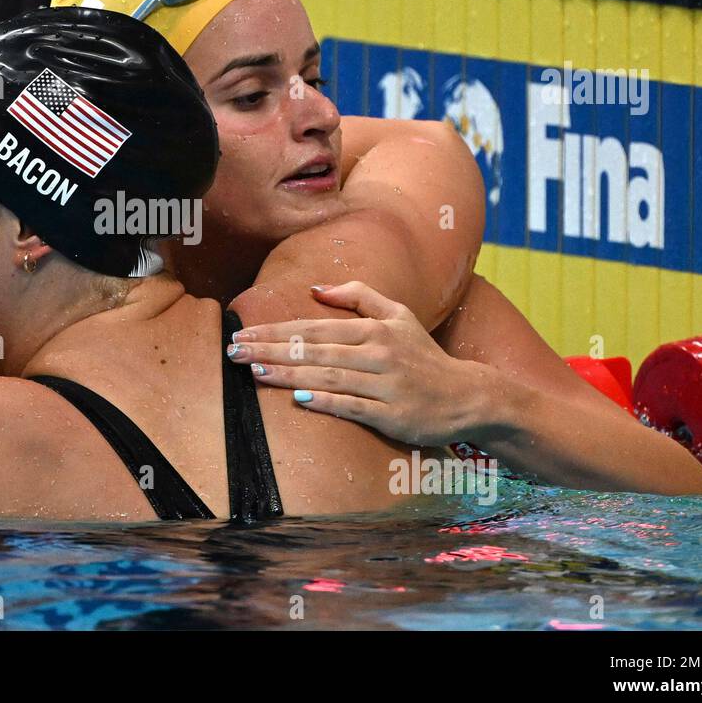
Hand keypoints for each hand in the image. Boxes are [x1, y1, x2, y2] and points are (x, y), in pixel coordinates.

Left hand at [227, 281, 485, 446]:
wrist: (467, 396)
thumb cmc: (423, 356)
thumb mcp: (398, 315)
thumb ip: (360, 296)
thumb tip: (317, 288)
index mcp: (374, 328)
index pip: (314, 327)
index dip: (276, 330)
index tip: (242, 333)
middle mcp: (378, 353)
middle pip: (315, 350)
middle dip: (271, 349)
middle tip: (234, 352)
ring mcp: (385, 385)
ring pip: (329, 376)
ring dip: (289, 374)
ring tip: (255, 371)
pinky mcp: (392, 415)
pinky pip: (354, 407)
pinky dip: (328, 402)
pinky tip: (299, 399)